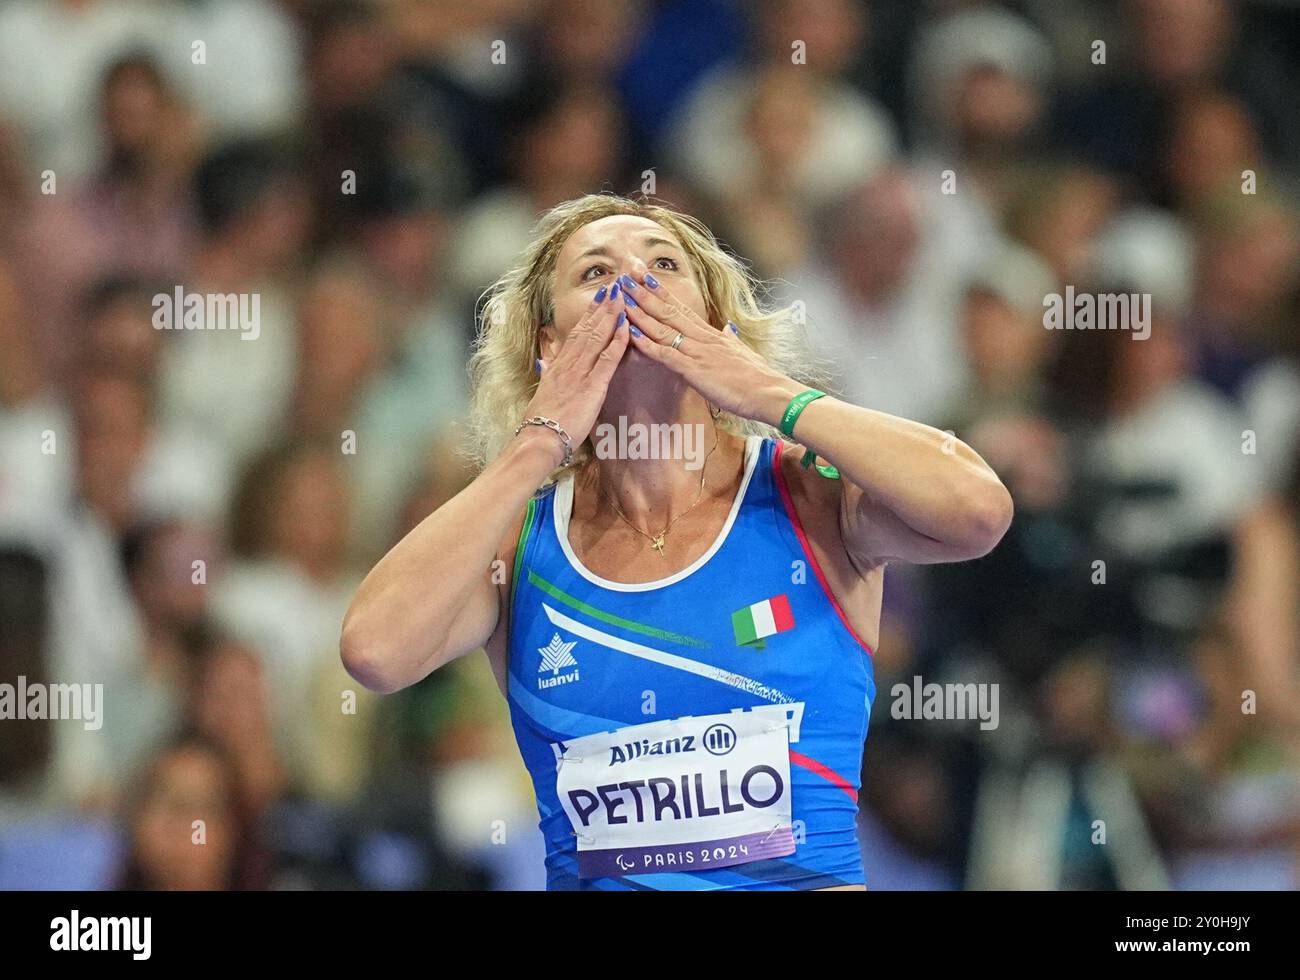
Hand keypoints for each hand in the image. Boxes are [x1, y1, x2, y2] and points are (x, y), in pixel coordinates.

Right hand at [522, 286, 629, 462]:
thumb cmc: (541, 421)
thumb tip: (542, 362)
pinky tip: (626, 327)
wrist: (539, 438)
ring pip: (597, 337)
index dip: (589, 314)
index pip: (576, 333)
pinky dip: (617, 341)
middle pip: (587, 328)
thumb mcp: (543, 391)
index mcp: (559, 365)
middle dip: (603, 306)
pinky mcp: (592, 386)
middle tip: (615, 286)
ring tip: (622, 295)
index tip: (600, 297)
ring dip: (611, 315)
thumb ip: (546, 374)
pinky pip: (607, 359)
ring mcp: (580, 373)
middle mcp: (569, 364)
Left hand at [619, 269, 797, 424]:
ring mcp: (697, 352)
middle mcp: (701, 337)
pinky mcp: (694, 370)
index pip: (680, 307)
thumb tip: (728, 327)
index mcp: (710, 334)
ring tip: (621, 298)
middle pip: (667, 311)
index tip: (644, 276)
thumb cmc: (756, 377)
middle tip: (623, 276)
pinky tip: (631, 335)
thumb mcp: (741, 351)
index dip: (660, 292)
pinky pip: (666, 355)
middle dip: (643, 294)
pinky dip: (647, 345)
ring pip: (662, 328)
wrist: (768, 392)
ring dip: (639, 313)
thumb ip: (730, 338)